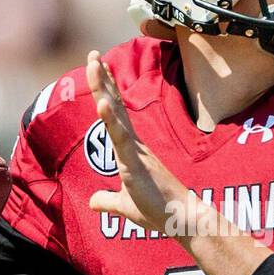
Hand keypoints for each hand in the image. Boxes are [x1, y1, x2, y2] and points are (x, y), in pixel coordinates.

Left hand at [85, 51, 197, 235]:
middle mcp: (134, 144)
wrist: (180, 220)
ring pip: (115, 114)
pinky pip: (121, 138)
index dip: (107, 91)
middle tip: (93, 54)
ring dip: (103, 88)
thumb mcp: (125, 206)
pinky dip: (110, 119)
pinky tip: (101, 102)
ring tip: (93, 64)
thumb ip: (109, 201)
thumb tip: (93, 202)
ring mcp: (135, 151)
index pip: (115, 115)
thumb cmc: (158, 211)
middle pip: (114, 105)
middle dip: (102, 80)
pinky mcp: (136, 162)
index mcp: (131, 150)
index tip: (99, 69)